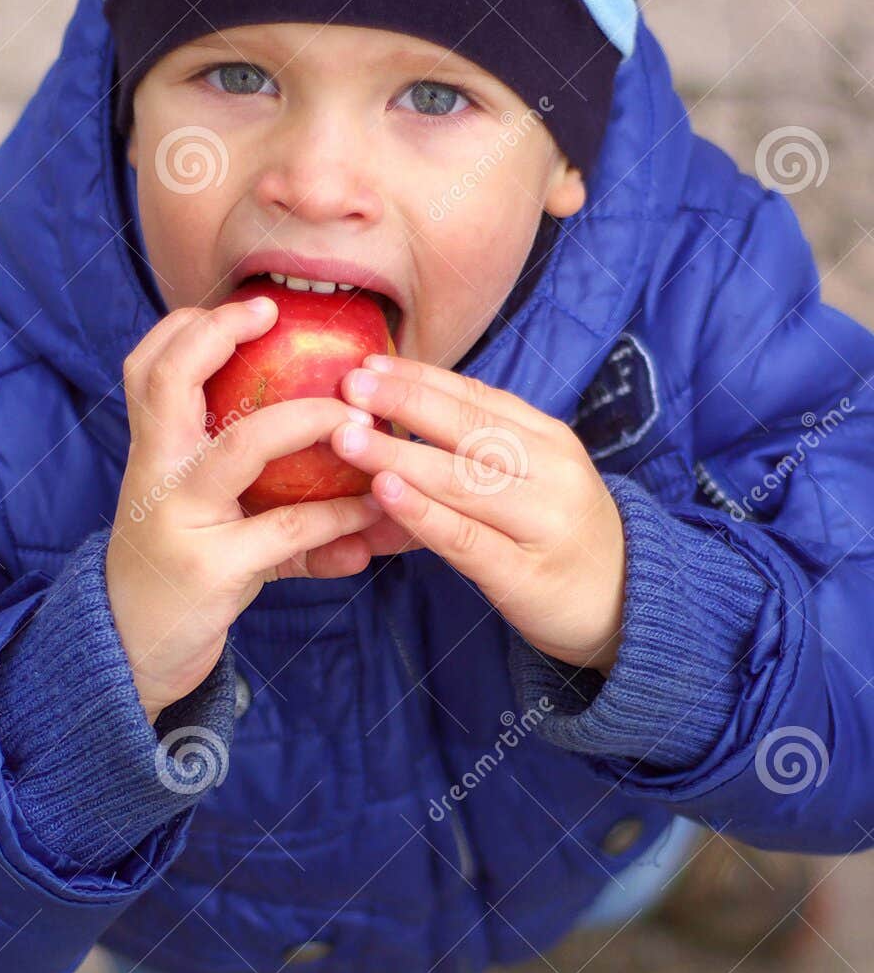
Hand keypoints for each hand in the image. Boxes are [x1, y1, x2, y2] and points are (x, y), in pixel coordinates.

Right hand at [106, 296, 383, 721]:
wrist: (125, 656)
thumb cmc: (176, 577)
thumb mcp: (210, 529)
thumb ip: (273, 507)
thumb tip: (361, 497)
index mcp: (152, 456)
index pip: (149, 368)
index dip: (191, 328)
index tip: (251, 307)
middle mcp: (156, 476)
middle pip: (169, 381)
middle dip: (219, 336)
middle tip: (274, 317)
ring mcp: (177, 519)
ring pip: (243, 448)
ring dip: (308, 421)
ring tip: (355, 420)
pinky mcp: (210, 569)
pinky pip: (286, 530)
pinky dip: (337, 519)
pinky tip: (374, 519)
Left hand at [327, 353, 626, 675]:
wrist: (624, 606)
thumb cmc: (557, 538)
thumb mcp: (527, 487)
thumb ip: (465, 465)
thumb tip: (380, 447)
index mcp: (548, 440)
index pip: (477, 398)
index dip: (420, 380)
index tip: (368, 366)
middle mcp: (551, 472)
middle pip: (470, 428)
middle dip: (404, 404)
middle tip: (348, 389)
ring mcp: (543, 522)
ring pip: (464, 480)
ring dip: (400, 456)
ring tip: (348, 439)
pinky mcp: (526, 574)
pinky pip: (466, 538)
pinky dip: (423, 513)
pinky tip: (384, 493)